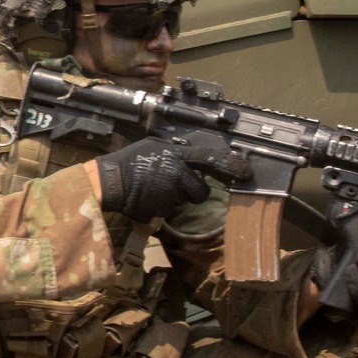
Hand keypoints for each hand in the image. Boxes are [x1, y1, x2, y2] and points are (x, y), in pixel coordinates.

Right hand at [95, 139, 251, 221]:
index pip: (212, 160)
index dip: (232, 166)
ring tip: (154, 189)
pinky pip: (171, 210)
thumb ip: (176, 153)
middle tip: (172, 185)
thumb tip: (192, 158)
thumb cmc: (129, 162)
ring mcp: (172, 193)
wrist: (109, 181)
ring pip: (185, 201)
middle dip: (191, 191)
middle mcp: (178, 172)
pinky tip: (148, 198)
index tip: (248, 173)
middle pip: (200, 190)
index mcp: (177, 154)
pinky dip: (163, 207)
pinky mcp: (164, 209)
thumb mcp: (155, 147)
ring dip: (175, 198)